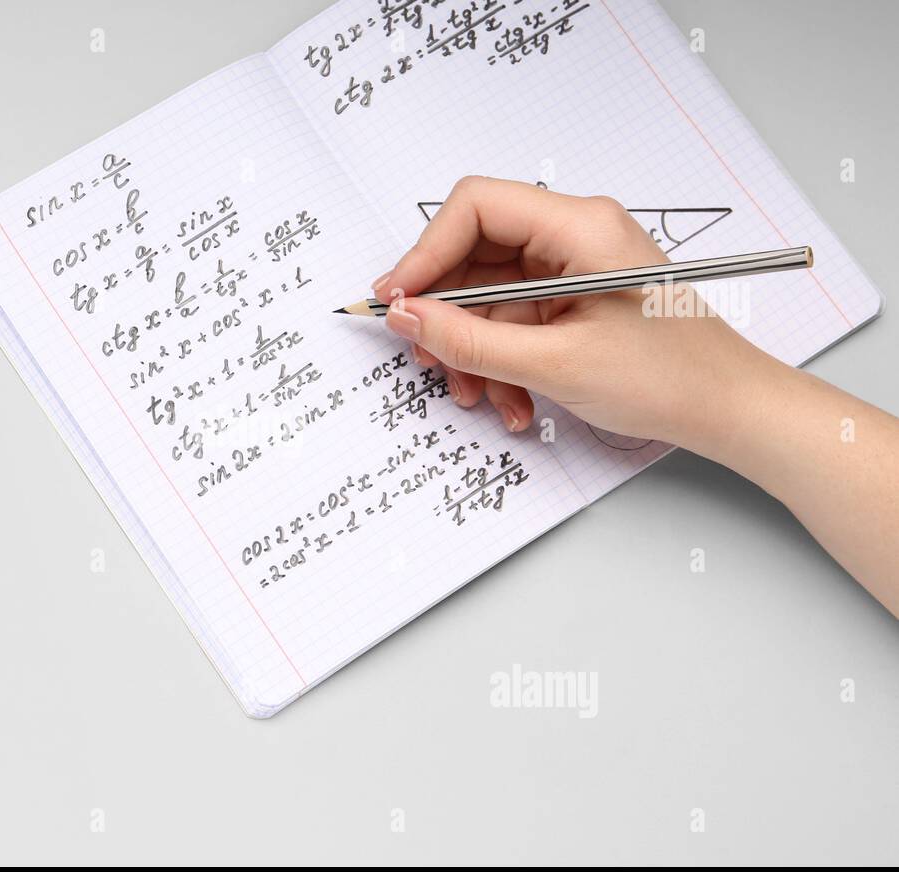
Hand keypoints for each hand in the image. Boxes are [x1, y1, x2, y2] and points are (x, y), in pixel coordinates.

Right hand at [374, 176, 777, 451]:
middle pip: (474, 253)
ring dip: (472, 350)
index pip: (476, 207)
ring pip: (486, 297)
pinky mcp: (571, 302)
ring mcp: (571, 270)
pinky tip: (511, 401)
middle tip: (427, 355)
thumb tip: (405, 314)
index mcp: (580, 227)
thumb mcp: (555, 365)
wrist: (728, 411)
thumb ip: (470, 341)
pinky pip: (512, 323)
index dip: (426, 251)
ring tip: (479, 395)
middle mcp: (573, 237)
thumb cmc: (668, 378)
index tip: (396, 299)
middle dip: (446, 312)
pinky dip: (499, 362)